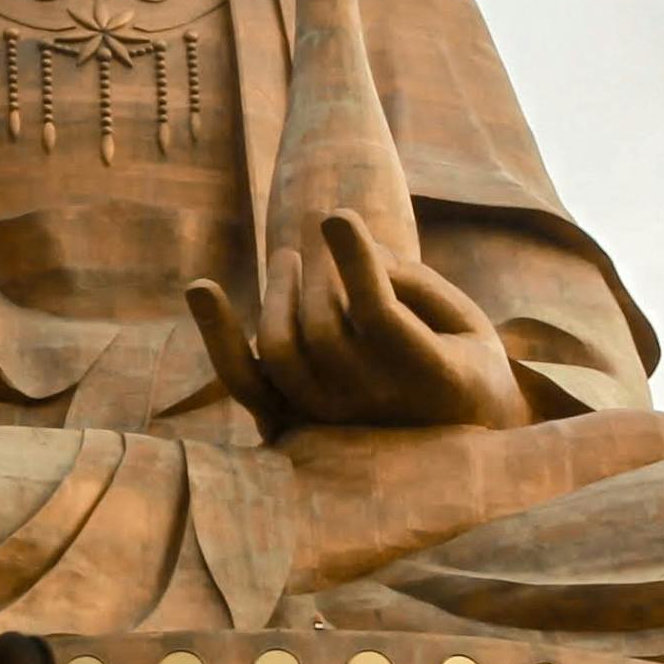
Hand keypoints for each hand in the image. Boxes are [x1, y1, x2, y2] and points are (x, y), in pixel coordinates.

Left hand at [188, 210, 534, 435]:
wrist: (450, 449)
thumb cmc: (462, 361)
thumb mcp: (464, 321)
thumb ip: (414, 283)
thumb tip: (353, 254)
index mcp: (432, 380)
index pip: (380, 315)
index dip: (356, 260)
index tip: (337, 214)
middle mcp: (374, 411)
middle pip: (323, 324)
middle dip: (321, 268)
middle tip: (327, 232)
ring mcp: (328, 422)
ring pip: (280, 347)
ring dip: (278, 289)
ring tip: (292, 259)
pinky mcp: (293, 421)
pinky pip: (245, 381)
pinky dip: (218, 335)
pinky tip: (200, 288)